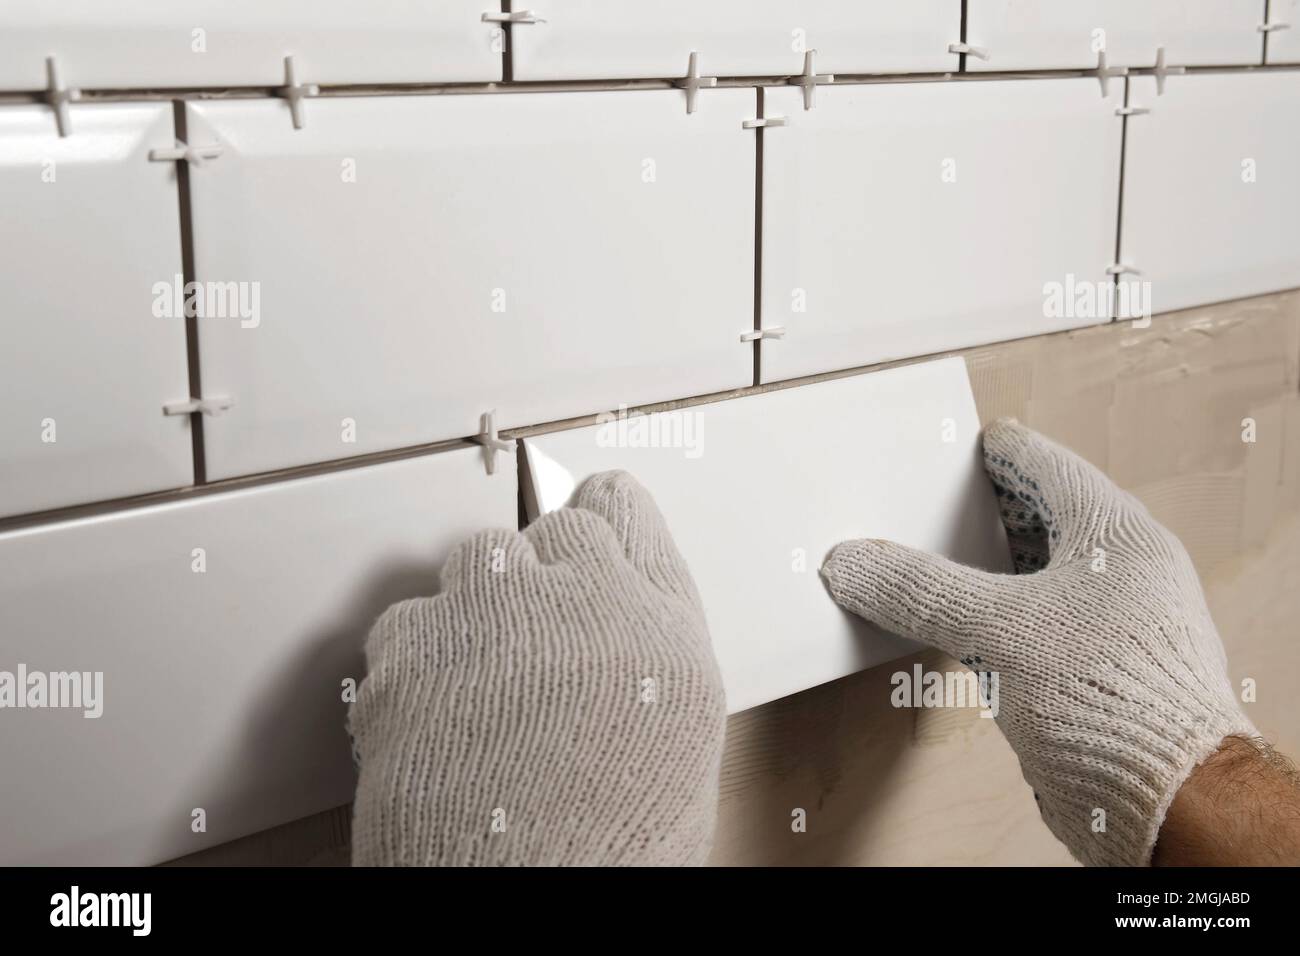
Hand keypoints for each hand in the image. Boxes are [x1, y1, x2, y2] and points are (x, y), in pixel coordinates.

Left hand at [349, 471, 724, 865]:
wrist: (517, 900)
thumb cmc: (605, 856)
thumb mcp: (677, 750)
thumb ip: (653, 658)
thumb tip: (626, 627)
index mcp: (662, 630)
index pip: (628, 515)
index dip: (604, 516)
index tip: (591, 515)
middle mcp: (583, 602)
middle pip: (554, 529)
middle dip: (544, 575)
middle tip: (533, 636)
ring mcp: (494, 613)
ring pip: (478, 558)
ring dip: (479, 606)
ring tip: (483, 687)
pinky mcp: (416, 643)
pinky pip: (409, 619)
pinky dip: (416, 657)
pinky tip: (437, 715)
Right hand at [821, 418, 1256, 865]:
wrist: (1168, 798)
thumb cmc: (1118, 702)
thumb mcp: (999, 628)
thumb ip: (921, 591)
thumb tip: (856, 564)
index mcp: (1118, 536)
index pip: (1049, 467)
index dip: (1001, 453)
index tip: (968, 443)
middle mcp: (1124, 572)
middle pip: (1044, 520)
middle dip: (986, 513)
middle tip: (940, 499)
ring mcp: (1116, 623)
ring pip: (1040, 576)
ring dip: (989, 571)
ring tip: (940, 561)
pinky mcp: (1100, 672)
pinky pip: (1039, 624)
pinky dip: (999, 617)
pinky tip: (965, 628)